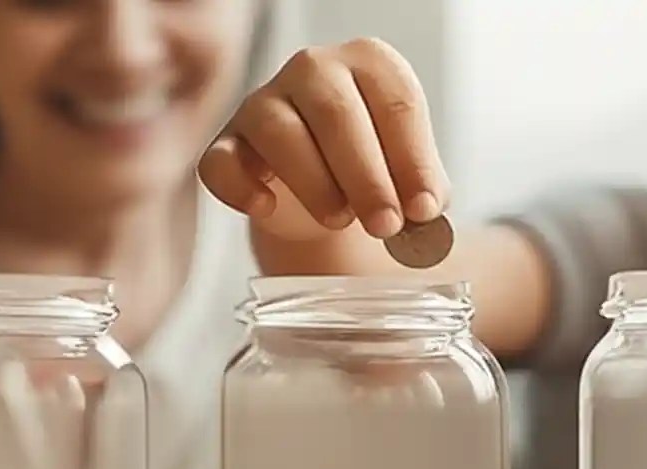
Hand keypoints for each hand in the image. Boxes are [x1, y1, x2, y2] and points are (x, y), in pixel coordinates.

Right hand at [199, 38, 450, 239]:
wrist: (325, 194)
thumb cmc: (374, 171)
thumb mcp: (409, 175)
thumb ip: (423, 188)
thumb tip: (423, 208)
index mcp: (371, 64)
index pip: (396, 102)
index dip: (413, 160)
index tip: (424, 209)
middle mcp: (315, 69)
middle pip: (337, 112)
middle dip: (366, 176)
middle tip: (385, 226)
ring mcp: (265, 101)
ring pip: (279, 130)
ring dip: (314, 182)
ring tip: (340, 220)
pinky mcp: (227, 141)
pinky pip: (222, 160)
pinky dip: (241, 186)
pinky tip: (267, 207)